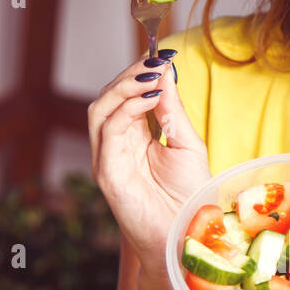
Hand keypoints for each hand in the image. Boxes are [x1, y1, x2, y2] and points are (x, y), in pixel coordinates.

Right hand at [88, 52, 211, 267]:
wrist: (186, 236)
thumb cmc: (188, 196)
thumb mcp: (186, 142)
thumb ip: (173, 109)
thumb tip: (166, 70)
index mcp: (135, 138)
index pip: (127, 95)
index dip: (140, 73)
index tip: (163, 53)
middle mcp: (117, 146)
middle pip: (109, 97)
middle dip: (131, 74)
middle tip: (156, 60)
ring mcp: (108, 159)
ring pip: (100, 109)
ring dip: (125, 86)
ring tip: (152, 76)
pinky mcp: (107, 172)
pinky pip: (109, 130)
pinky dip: (128, 109)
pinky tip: (151, 99)